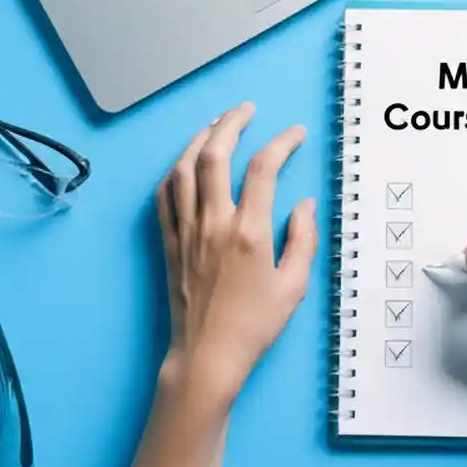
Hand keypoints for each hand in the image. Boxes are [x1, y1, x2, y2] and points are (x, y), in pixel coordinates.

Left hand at [155, 102, 318, 398]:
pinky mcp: (168, 243)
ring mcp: (186, 231)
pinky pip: (163, 196)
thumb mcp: (293, 286)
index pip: (264, 168)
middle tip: (246, 109)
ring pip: (183, 169)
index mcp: (248, 232)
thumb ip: (303, 239)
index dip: (282, 142)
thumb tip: (303, 204)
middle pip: (215, 155)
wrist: (207, 356)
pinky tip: (185, 163)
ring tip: (216, 125)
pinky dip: (173, 171)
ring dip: (199, 139)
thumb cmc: (254, 326)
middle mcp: (213, 223)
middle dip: (231, 122)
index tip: (295, 133)